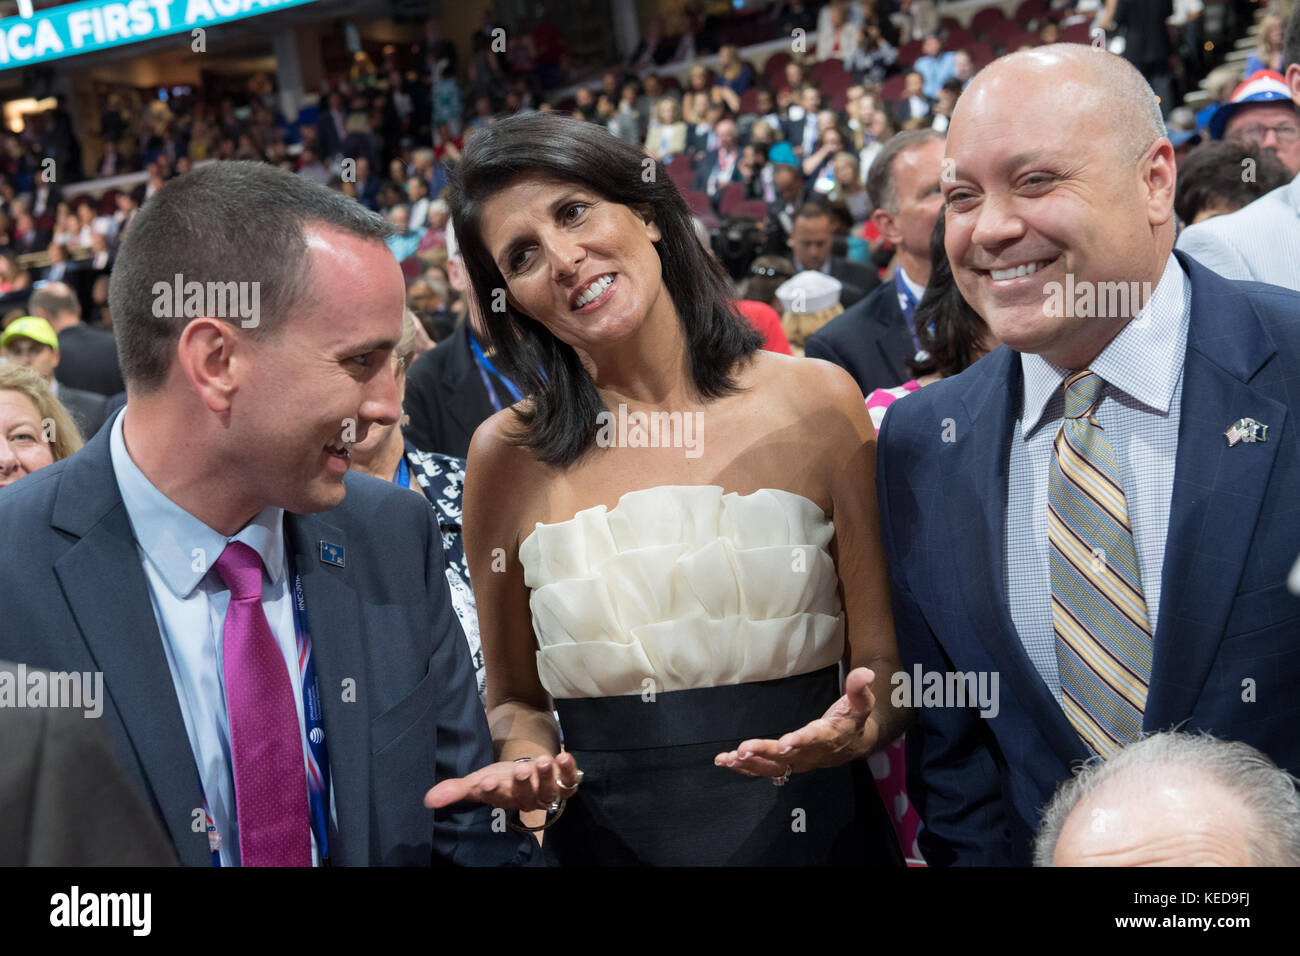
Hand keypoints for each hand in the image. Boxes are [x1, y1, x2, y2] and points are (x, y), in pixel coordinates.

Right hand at [424, 751, 581, 811]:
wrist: (531, 776)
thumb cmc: (503, 780)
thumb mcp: (478, 781)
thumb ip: (456, 790)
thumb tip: (428, 799)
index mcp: (503, 797)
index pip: (496, 797)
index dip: (492, 791)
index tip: (486, 782)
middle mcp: (526, 798)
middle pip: (524, 795)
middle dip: (522, 783)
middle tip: (519, 769)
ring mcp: (547, 792)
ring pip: (549, 790)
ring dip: (547, 775)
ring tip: (545, 760)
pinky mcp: (564, 784)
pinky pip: (569, 780)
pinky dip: (569, 769)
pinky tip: (564, 756)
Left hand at [714, 667, 877, 779]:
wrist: (855, 744)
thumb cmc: (853, 720)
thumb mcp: (861, 702)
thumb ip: (859, 688)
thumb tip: (865, 672)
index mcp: (828, 737)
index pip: (814, 740)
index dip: (800, 742)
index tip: (785, 743)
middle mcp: (811, 753)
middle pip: (787, 757)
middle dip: (764, 753)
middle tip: (743, 749)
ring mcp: (798, 762)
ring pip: (773, 767)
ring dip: (749, 763)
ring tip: (728, 758)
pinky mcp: (789, 764)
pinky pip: (766, 769)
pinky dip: (746, 767)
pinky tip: (727, 762)